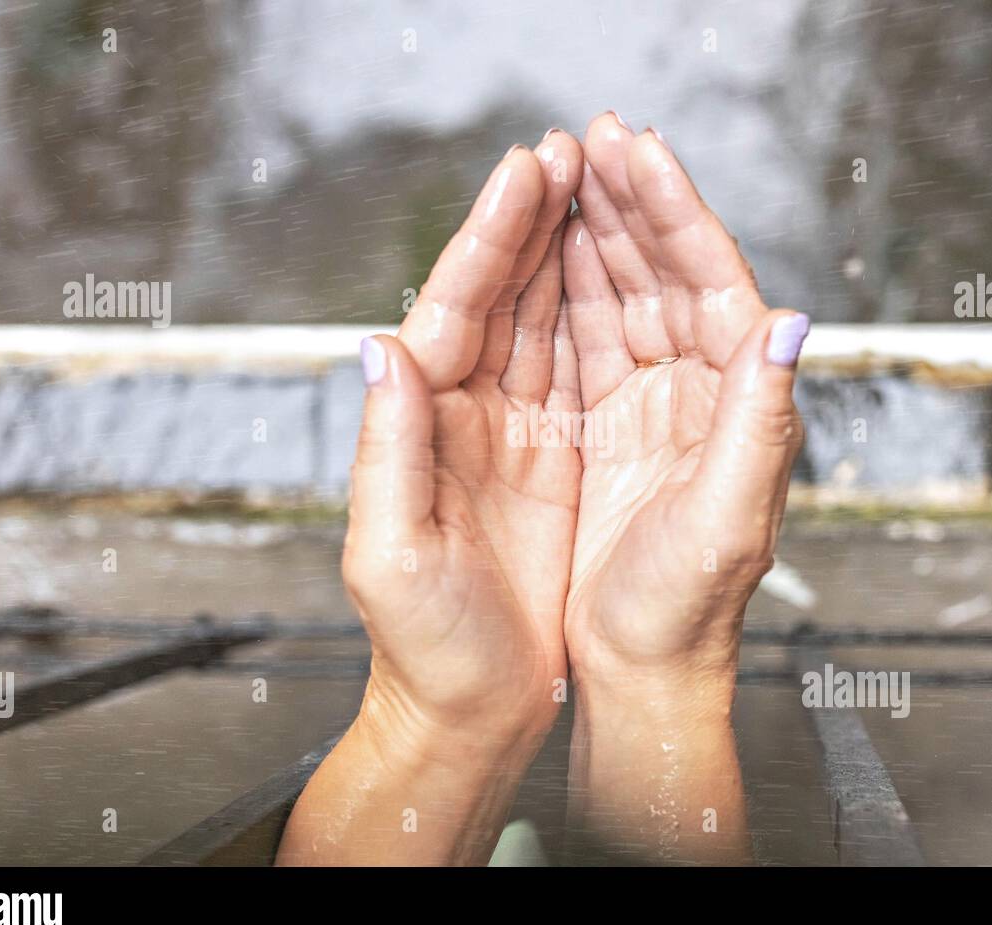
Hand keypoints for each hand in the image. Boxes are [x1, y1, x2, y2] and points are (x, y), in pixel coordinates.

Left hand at [279, 131, 583, 864]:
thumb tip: (379, 350)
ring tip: (594, 183)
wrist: (472, 710)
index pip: (455, 309)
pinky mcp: (551, 457)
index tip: (528, 171)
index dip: (491, 237)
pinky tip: (611, 268)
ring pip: (538, 318)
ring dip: (562, 248)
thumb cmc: (426, 648)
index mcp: (422, 425)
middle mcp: (461, 415)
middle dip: (530, 220)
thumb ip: (388, 451)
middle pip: (498, 295)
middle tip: (569, 148)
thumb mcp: (393, 556)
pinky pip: (574, 366)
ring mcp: (510, 431)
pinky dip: (591, 311)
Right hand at [560, 113, 808, 862]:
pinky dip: (566, 288)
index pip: (713, 281)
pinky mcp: (609, 424)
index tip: (639, 151)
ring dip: (597, 231)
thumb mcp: (728, 519)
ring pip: (624, 294)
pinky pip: (585, 337)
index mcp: (739, 401)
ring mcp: (653, 402)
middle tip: (593, 137)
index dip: (676, 212)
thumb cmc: (689, 609)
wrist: (642, 668)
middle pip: (666, 271)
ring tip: (565, 173)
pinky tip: (547, 250)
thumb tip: (795, 325)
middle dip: (632, 201)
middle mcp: (702, 390)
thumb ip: (761, 420)